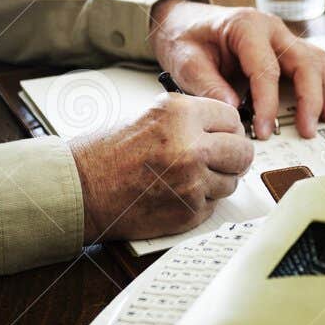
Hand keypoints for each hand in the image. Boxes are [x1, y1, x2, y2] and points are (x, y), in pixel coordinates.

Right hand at [71, 93, 253, 241]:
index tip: (226, 136)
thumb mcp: (151, 116)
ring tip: (188, 178)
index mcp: (180, 113)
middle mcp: (191, 145)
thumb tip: (225, 129)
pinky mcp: (188, 210)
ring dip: (216, 182)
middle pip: (242, 151)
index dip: (229, 129)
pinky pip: (213, 205)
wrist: (82, 189)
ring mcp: (192, 181)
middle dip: (234, 156)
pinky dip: (199, 202)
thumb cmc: (106, 154)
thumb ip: (190, 120)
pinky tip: (175, 194)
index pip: (232, 118)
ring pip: (231, 182)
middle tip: (222, 160)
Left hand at [149, 0, 324, 139]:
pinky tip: (322, 109)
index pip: (266, 69)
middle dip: (309, 98)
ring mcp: (282, 37)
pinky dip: (322, 87)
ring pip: (317, 61)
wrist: (186, 23)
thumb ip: (208, 84)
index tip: (264, 130)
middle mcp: (271, 28)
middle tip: (306, 131)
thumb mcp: (186, 61)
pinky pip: (313, 65)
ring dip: (324, 92)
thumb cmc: (186, 38)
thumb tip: (234, 110)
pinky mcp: (286, 50)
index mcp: (246, 26)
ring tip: (324, 122)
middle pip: (305, 61)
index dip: (268, 103)